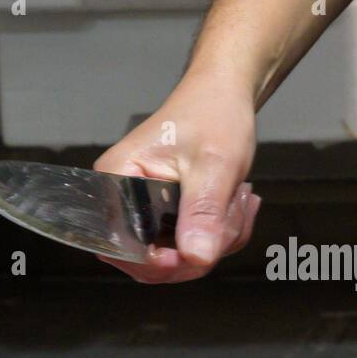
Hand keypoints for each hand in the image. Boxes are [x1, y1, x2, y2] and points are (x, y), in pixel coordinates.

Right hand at [92, 72, 261, 283]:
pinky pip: (195, 248)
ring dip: (219, 238)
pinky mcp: (169, 218)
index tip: (195, 255)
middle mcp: (123, 201)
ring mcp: (147, 212)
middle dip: (200, 249)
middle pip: (150, 261)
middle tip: (232, 211)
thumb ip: (202, 212)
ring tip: (239, 197)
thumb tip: (195, 258)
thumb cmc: (214, 115)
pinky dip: (223, 234)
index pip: (120, 244)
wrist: (226, 96)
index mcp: (117, 181)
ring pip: (180, 258)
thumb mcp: (214, 164)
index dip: (155, 261)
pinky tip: (237, 202)